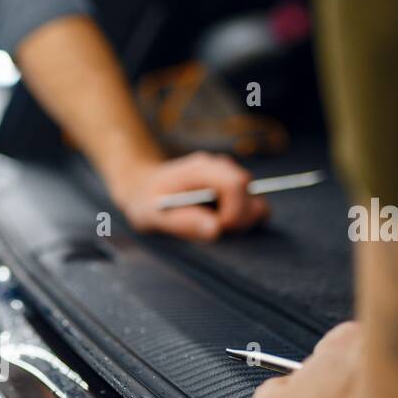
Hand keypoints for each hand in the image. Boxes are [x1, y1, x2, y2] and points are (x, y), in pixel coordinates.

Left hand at [111, 151, 268, 241]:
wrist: (143, 186)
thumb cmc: (146, 201)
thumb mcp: (153, 215)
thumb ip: (184, 222)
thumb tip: (216, 230)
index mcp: (201, 169)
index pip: (236, 185)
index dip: (234, 212)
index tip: (217, 229)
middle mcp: (220, 167)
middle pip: (250, 192)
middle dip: (239, 219)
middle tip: (213, 230)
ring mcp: (228, 175)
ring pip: (254, 200)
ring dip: (241, 220)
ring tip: (214, 227)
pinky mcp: (231, 188)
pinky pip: (249, 206)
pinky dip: (240, 219)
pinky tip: (218, 223)